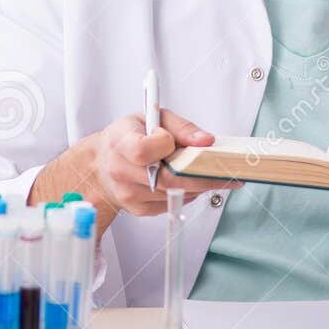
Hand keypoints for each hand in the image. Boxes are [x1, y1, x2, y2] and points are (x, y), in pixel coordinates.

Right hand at [31, 110, 236, 224]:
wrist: (101, 165)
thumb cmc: (129, 136)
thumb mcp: (151, 118)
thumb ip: (181, 127)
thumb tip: (207, 141)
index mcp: (121, 143)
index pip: (143, 150)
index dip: (162, 145)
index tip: (172, 139)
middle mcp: (121, 172)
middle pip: (167, 179)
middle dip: (202, 176)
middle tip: (227, 171)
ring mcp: (128, 194)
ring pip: (174, 194)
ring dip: (198, 186)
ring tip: (213, 174)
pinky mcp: (138, 210)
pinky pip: (171, 204)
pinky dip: (186, 193)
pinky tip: (190, 182)